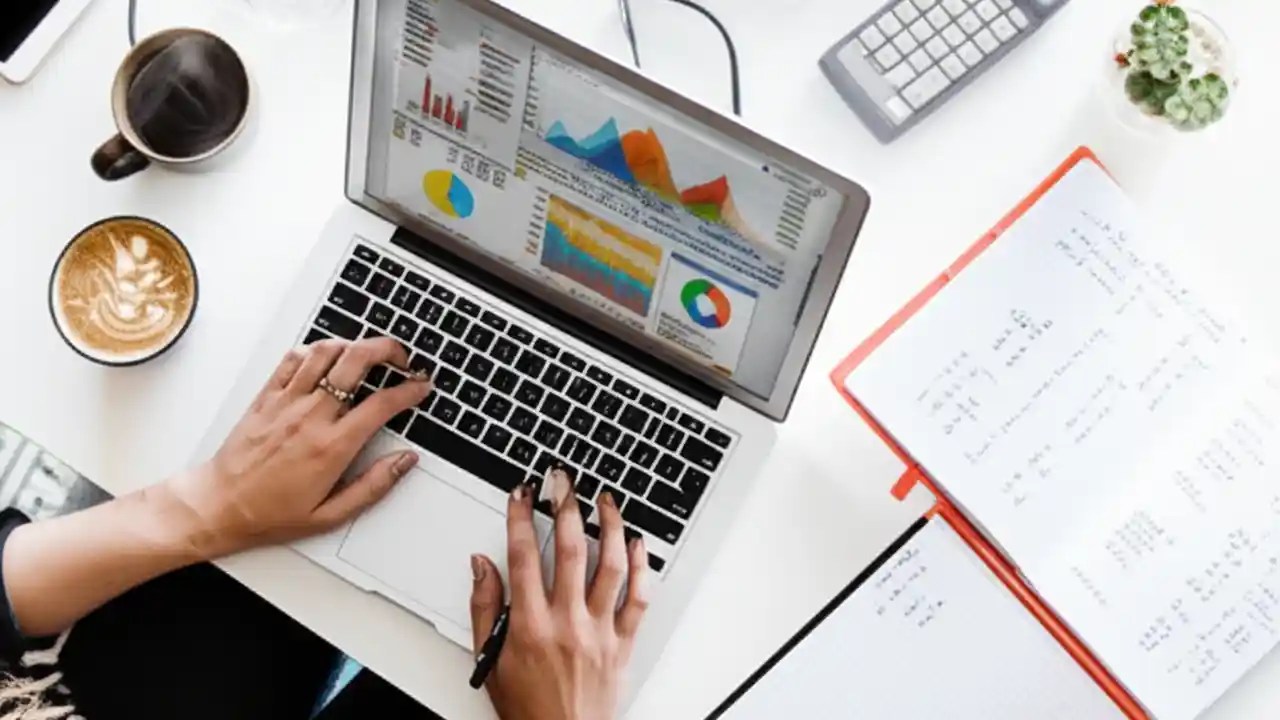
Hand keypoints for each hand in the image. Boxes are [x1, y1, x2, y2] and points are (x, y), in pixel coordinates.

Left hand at [168, 338, 432, 557]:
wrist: (219, 506)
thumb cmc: (270, 513)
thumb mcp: (331, 515)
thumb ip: (374, 486)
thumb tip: (405, 461)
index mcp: (331, 447)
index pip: (382, 404)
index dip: (410, 390)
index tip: (420, 386)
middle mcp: (310, 417)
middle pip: (356, 361)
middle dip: (387, 350)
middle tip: (400, 357)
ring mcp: (286, 402)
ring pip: (325, 351)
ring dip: (353, 344)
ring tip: (367, 353)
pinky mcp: (266, 397)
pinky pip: (293, 358)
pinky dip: (315, 349)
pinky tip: (327, 357)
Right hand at [470, 472, 650, 719]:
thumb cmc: (527, 707)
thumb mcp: (489, 660)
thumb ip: (485, 608)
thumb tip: (481, 565)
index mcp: (530, 626)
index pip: (524, 556)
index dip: (521, 518)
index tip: (522, 493)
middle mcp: (567, 623)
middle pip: (571, 550)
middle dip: (566, 506)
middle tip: (564, 480)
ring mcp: (600, 631)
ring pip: (611, 566)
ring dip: (610, 526)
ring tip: (605, 499)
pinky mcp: (624, 643)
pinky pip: (638, 598)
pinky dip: (641, 567)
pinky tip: (637, 542)